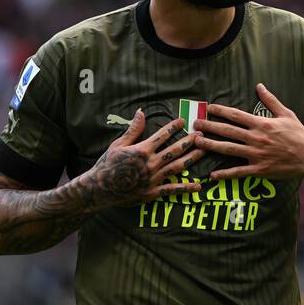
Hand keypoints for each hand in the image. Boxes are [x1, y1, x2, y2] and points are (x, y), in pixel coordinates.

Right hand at [86, 111, 203, 206]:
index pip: (162, 135)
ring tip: (204, 151)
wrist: (99, 189)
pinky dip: (186, 188)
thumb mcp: (118, 144)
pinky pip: (172, 189)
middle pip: (175, 150)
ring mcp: (153, 179)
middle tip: (202, 134)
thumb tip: (141, 112)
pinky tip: (198, 185)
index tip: (184, 121)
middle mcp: (150, 163)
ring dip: (192, 158)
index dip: (174, 127)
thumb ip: (133, 130)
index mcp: (142, 150)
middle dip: (190, 141)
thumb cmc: (107, 164)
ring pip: (177, 167)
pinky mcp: (152, 192)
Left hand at [192, 84, 303, 180]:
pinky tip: (213, 174)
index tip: (208, 108)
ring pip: (228, 149)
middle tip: (195, 125)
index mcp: (262, 123)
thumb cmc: (299, 135)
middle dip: (209, 127)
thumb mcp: (287, 114)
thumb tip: (260, 86)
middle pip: (227, 131)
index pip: (236, 115)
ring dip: (211, 146)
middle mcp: (256, 138)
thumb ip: (271, 100)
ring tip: (197, 143)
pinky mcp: (259, 169)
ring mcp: (257, 154)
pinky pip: (239, 171)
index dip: (220, 111)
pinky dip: (225, 173)